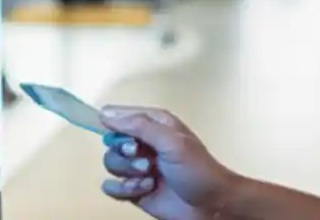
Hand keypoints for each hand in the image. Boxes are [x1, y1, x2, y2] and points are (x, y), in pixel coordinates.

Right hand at [100, 105, 241, 219]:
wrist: (211, 206)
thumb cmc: (199, 171)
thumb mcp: (171, 142)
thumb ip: (139, 126)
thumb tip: (108, 113)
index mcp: (155, 124)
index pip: (121, 115)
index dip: (116, 126)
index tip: (123, 138)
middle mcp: (145, 143)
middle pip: (112, 142)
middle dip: (124, 154)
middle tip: (144, 160)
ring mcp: (139, 167)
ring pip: (111, 164)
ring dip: (127, 173)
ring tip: (149, 177)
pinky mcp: (135, 188)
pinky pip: (111, 186)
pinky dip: (123, 190)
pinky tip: (143, 190)